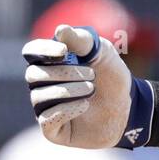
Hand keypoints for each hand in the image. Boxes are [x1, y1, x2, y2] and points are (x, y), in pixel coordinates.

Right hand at [23, 25, 133, 148]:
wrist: (128, 106)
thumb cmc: (111, 76)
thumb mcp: (102, 53)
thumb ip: (82, 41)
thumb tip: (60, 30)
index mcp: (50, 62)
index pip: (31, 52)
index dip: (42, 50)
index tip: (64, 51)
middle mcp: (43, 85)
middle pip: (33, 74)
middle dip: (63, 73)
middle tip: (92, 74)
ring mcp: (46, 107)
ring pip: (39, 96)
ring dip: (68, 91)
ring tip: (91, 89)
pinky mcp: (53, 129)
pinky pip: (47, 119)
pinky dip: (66, 110)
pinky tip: (84, 105)